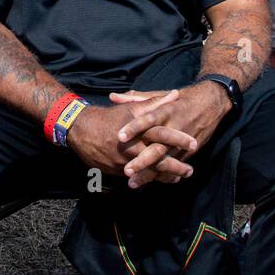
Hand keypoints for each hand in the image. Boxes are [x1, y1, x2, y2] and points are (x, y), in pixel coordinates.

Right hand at [66, 95, 197, 188]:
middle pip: (159, 160)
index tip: (194, 143)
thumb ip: (155, 102)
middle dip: (176, 167)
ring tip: (177, 178)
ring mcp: (124, 162)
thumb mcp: (132, 108)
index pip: (163, 135)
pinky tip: (159, 180)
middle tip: (190, 171)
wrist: (80, 130)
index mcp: (138, 131)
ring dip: (164, 177)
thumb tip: (174, 94)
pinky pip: (136, 177)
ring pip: (148, 172)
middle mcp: (132, 149)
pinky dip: (149, 178)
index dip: (179, 140)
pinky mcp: (116, 171)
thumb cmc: (109, 117)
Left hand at [109, 82, 231, 184]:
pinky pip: (173, 165)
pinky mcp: (187, 152)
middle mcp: (174, 128)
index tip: (119, 136)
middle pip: (157, 146)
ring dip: (149, 173)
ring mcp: (181, 142)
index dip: (134, 128)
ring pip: (164, 160)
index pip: (148, 119)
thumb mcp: (160, 95)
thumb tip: (113, 97)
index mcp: (166, 111)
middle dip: (142, 160)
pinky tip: (147, 184)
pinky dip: (161, 176)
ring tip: (132, 182)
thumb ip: (137, 99)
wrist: (211, 104)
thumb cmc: (181, 100)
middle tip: (126, 170)